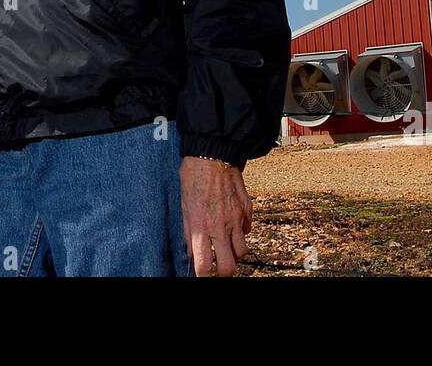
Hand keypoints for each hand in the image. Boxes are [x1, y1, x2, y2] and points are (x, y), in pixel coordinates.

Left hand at [179, 155, 252, 276]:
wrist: (212, 155)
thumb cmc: (193, 178)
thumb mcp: (184, 206)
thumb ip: (189, 231)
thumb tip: (192, 251)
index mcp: (202, 227)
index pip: (204, 265)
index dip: (203, 276)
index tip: (202, 276)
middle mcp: (221, 227)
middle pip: (229, 266)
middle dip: (223, 273)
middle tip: (218, 269)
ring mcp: (236, 219)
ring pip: (242, 251)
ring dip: (234, 253)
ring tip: (227, 248)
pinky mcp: (246, 209)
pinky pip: (247, 230)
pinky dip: (241, 233)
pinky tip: (233, 226)